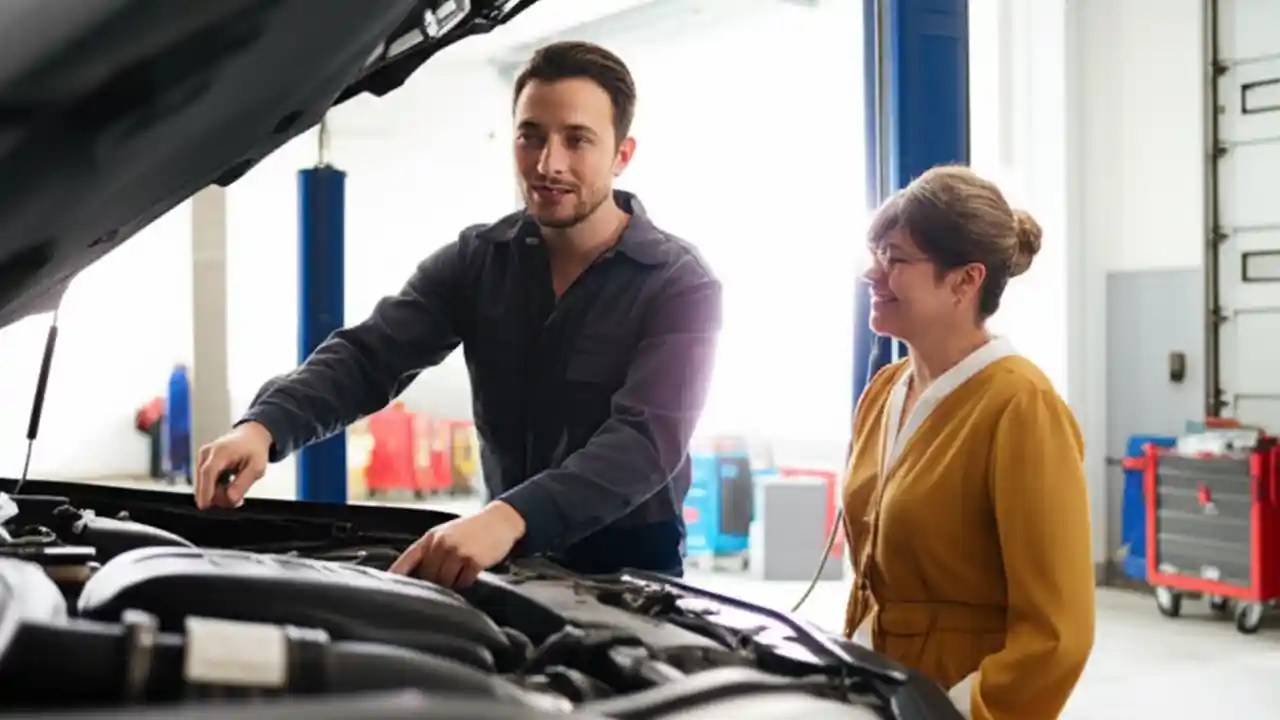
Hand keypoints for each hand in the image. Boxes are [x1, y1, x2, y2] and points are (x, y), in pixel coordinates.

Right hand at [194, 422, 272, 509]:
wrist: (252, 436)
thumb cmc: (255, 448)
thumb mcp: (256, 468)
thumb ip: (243, 484)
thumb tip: (230, 499)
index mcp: (221, 451)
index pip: (208, 473)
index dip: (205, 492)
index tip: (206, 507)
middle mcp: (207, 453)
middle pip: (204, 481)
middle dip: (217, 496)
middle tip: (237, 499)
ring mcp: (203, 457)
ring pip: (203, 483)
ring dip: (217, 492)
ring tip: (236, 489)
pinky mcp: (202, 462)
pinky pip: (205, 480)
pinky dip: (215, 486)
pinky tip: (228, 484)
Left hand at [388, 501, 526, 589]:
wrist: (500, 520)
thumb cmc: (471, 530)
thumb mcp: (446, 533)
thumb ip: (430, 551)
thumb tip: (415, 575)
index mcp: (431, 537)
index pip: (408, 559)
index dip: (397, 574)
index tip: (387, 586)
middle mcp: (441, 543)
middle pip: (428, 576)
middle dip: (435, 580)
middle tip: (448, 573)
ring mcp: (457, 551)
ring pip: (445, 582)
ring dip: (453, 581)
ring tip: (462, 568)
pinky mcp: (473, 560)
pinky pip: (464, 582)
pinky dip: (467, 580)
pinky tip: (473, 568)